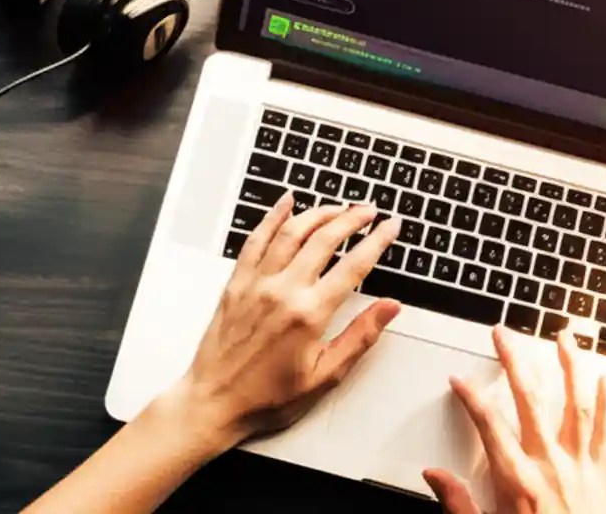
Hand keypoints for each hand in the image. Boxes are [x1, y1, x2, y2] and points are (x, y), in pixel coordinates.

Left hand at [157, 193, 401, 456]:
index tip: (391, 227)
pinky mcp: (237, 283)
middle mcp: (283, 291)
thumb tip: (390, 307)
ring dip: (318, 213)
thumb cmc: (267, 397)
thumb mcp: (325, 376)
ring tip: (338, 206)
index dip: (377, 241)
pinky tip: (285, 203)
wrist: (214, 402)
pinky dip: (273, 217)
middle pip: (324, 239)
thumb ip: (360, 336)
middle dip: (351, 219)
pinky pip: (256, 239)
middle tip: (369, 210)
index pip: (353, 266)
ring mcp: (257, 283)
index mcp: (309, 314)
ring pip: (292, 232)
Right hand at [424, 328, 605, 513]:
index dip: (471, 397)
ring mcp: (579, 466)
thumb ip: (459, 505)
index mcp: (519, 481)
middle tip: (503, 335)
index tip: (458, 379)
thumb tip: (435, 476)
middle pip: (530, 400)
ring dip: (569, 367)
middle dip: (514, 361)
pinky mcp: (601, 474)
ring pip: (575, 404)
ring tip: (563, 338)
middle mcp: (551, 465)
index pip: (489, 425)